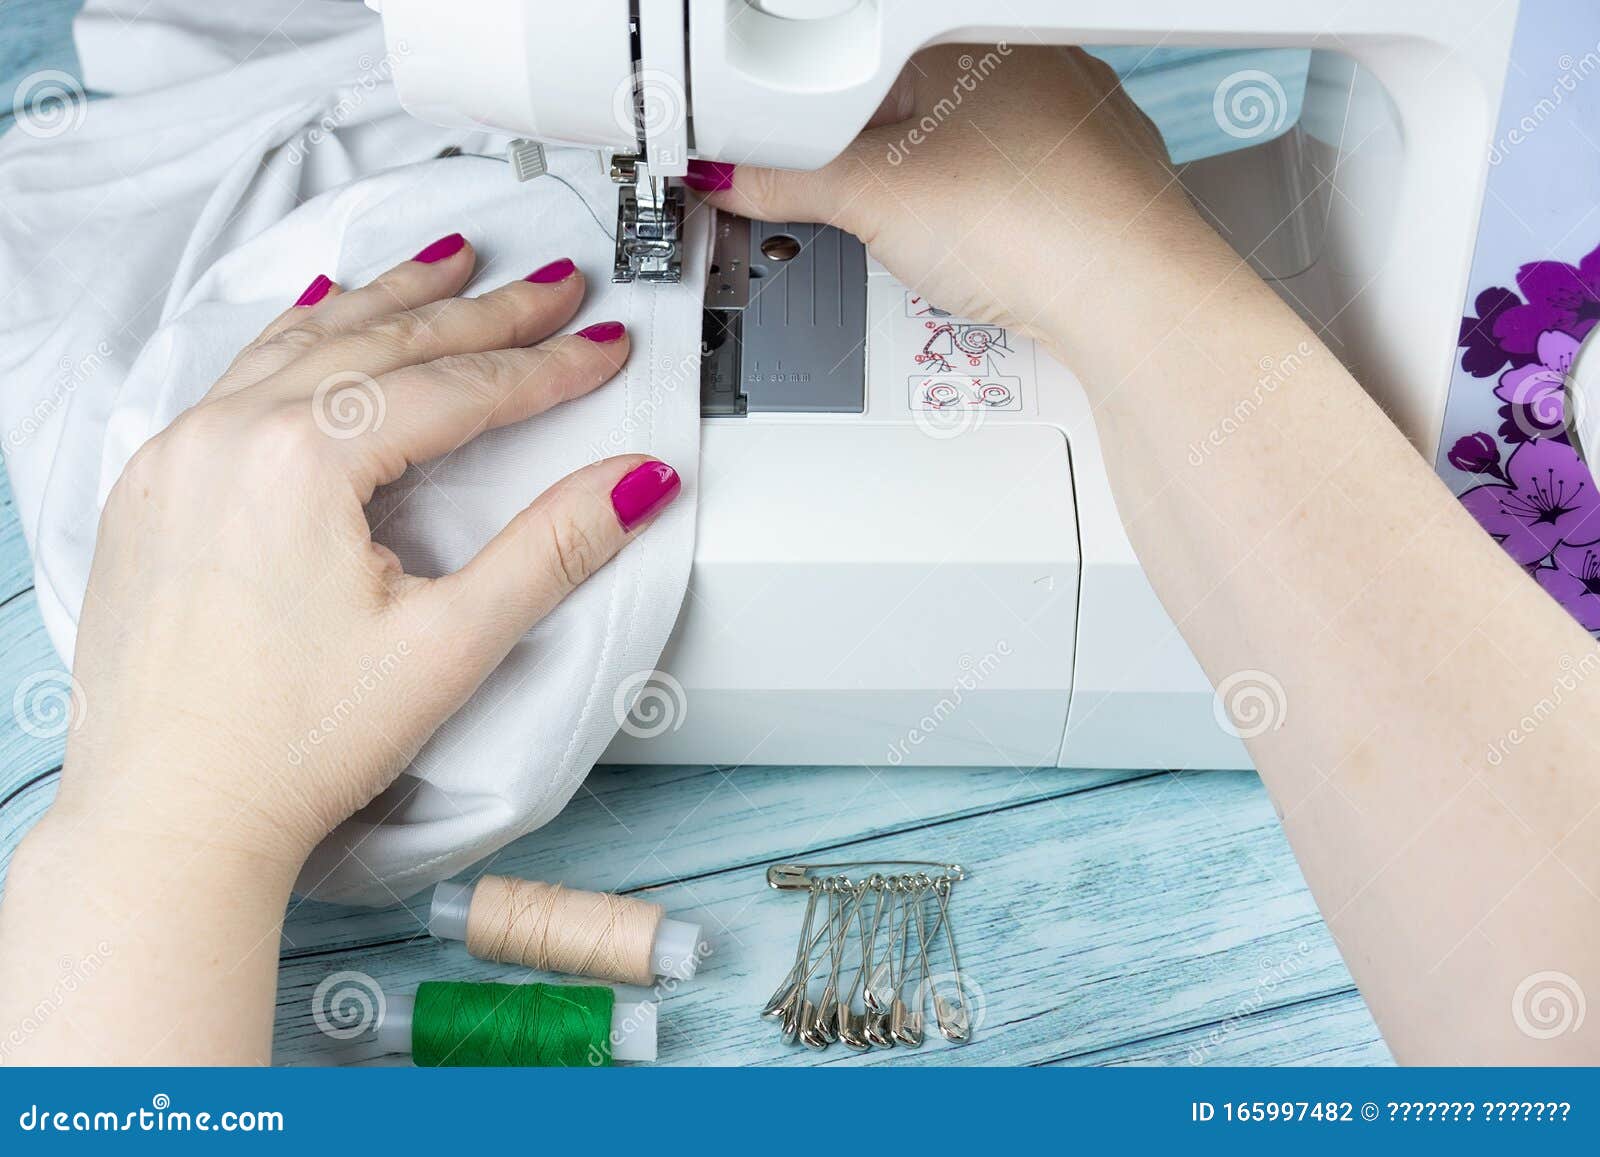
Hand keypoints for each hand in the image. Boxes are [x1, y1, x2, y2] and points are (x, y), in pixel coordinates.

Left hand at [51, 236, 679, 870]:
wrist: (170, 821)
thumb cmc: (291, 747)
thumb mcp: (451, 645)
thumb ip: (555, 548)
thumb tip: (638, 482)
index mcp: (299, 460)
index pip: (455, 390)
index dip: (546, 366)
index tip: (605, 345)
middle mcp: (226, 436)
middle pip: (386, 346)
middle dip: (482, 313)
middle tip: (552, 284)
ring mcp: (178, 455)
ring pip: (306, 344)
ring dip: (392, 303)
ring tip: (454, 264)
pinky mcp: (153, 486)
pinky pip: (238, 375)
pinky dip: (299, 336)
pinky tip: (325, 309)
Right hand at [690, 45, 1207, 370]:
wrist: (1128, 295)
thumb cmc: (1030, 219)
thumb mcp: (871, 197)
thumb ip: (786, 182)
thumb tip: (731, 176)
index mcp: (971, 40)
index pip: (858, 70)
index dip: (813, 126)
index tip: (784, 165)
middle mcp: (1036, 66)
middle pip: (914, 108)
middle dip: (874, 161)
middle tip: (856, 208)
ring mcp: (1077, 125)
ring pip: (971, 150)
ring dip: (934, 192)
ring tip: (928, 236)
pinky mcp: (1101, 183)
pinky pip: (1018, 189)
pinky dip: (989, 218)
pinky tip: (982, 247)